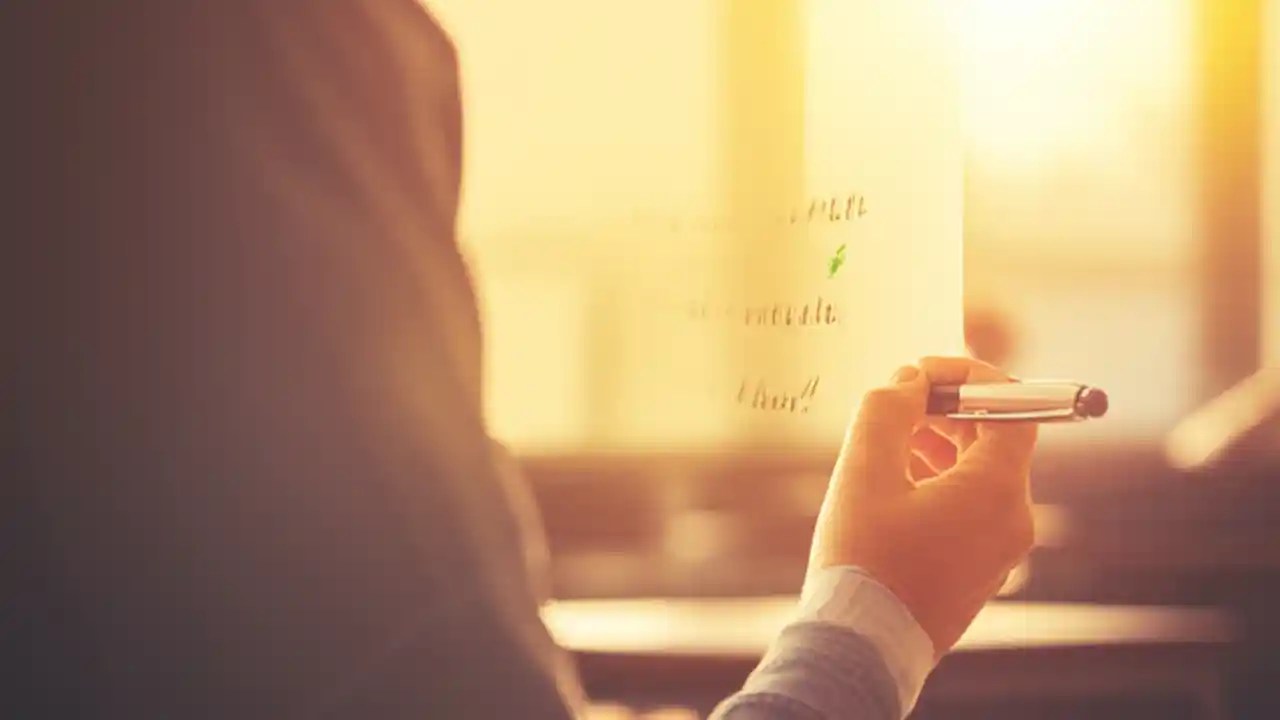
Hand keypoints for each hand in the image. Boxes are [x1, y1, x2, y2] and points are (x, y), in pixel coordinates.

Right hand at [807, 356, 1037, 654]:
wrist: (862, 649)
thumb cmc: (862, 561)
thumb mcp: (864, 470)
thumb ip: (887, 410)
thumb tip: (908, 381)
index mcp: (997, 491)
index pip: (1011, 408)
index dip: (969, 377)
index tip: (922, 372)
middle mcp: (1013, 521)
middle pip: (996, 441)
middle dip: (947, 410)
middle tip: (899, 399)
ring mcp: (1000, 552)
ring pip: (981, 475)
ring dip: (940, 446)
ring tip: (889, 439)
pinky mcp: (979, 572)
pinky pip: (972, 509)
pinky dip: (941, 483)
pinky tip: (896, 482)